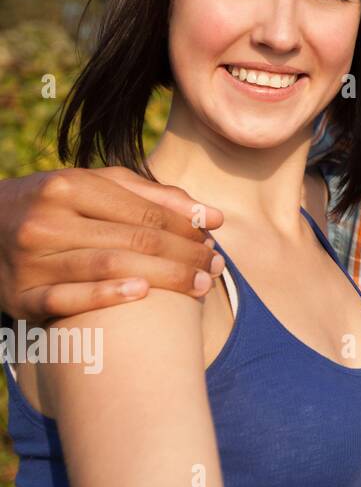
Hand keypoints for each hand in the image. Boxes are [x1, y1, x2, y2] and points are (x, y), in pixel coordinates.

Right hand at [0, 167, 224, 320]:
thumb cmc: (54, 206)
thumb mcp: (94, 186)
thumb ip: (152, 196)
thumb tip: (211, 217)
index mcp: (68, 187)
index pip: (143, 211)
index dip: (185, 227)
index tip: (213, 239)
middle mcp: (47, 221)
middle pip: (134, 240)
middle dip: (184, 255)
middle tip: (215, 267)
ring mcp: (31, 260)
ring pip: (109, 267)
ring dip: (164, 278)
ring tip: (199, 286)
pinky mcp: (19, 297)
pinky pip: (67, 300)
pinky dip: (106, 297)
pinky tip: (143, 296)